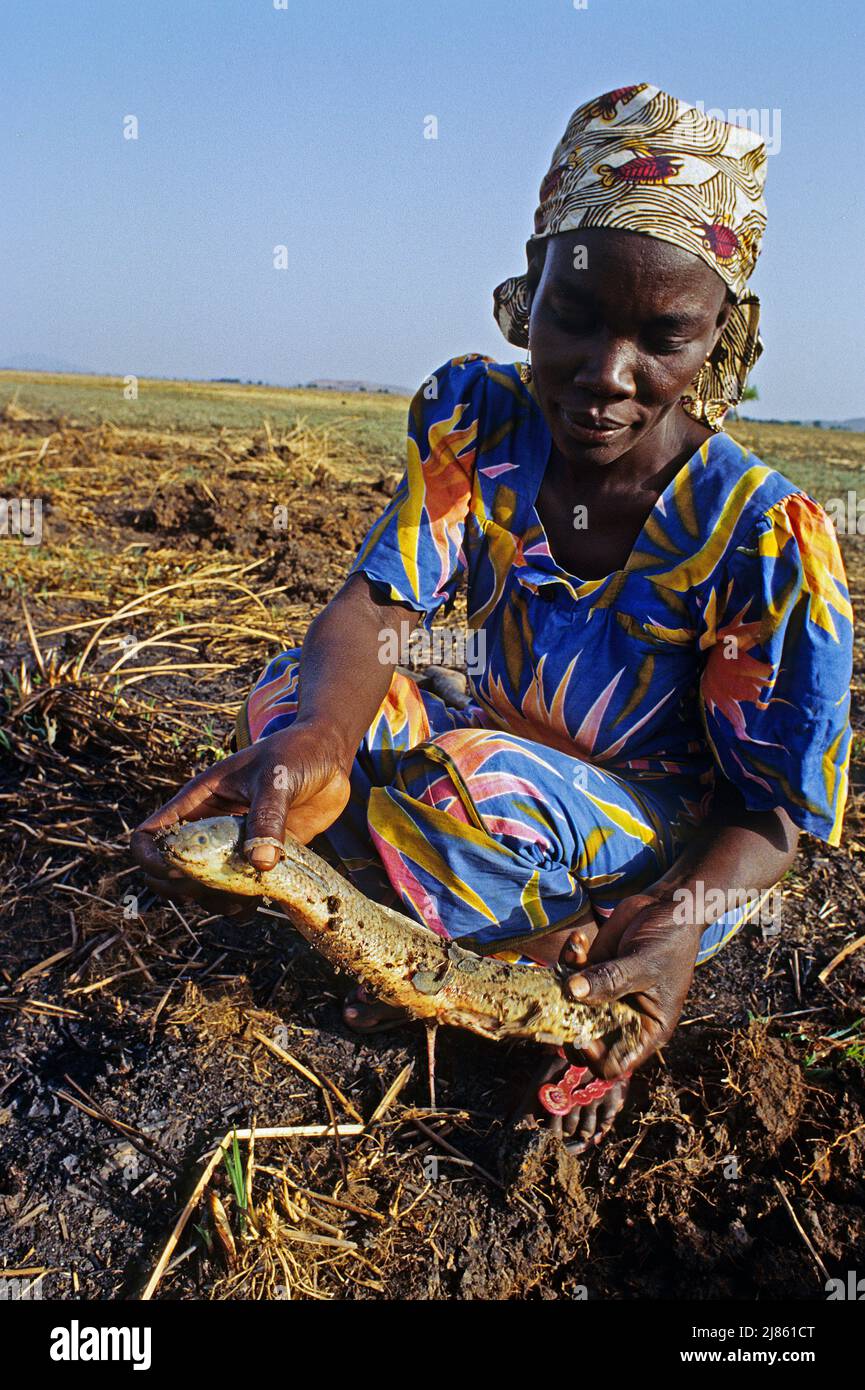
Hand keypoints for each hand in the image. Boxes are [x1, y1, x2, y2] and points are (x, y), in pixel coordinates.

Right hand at [130, 720, 350, 906]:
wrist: (330, 755)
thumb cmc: (297, 752)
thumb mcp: (276, 777)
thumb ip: (267, 817)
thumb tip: (260, 863)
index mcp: (199, 801)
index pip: (151, 834)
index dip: (152, 857)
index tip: (177, 867)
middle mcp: (211, 827)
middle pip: (173, 872)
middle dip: (185, 888)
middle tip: (217, 887)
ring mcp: (235, 845)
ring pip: (207, 887)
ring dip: (217, 901)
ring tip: (245, 897)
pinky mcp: (262, 857)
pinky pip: (243, 891)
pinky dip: (247, 903)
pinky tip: (265, 898)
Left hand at [559, 891, 701, 1079]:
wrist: (669, 907)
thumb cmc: (671, 940)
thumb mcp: (645, 963)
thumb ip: (611, 979)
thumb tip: (574, 991)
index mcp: (645, 1030)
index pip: (613, 1064)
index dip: (593, 1056)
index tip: (581, 1030)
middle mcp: (622, 1019)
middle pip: (583, 1039)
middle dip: (567, 1018)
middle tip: (561, 993)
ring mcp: (604, 995)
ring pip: (569, 1006)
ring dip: (563, 982)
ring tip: (577, 950)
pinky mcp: (593, 972)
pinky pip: (568, 976)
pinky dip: (568, 959)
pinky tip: (578, 939)